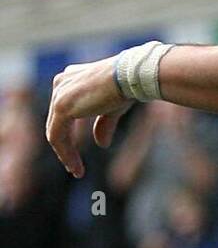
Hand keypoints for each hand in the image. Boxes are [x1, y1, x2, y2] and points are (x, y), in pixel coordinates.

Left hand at [46, 58, 133, 176]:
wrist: (131, 76)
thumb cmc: (126, 87)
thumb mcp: (113, 109)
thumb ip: (103, 125)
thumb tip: (102, 144)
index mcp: (71, 79)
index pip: (64, 112)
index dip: (69, 134)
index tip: (76, 153)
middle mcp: (61, 83)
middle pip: (57, 123)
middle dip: (66, 147)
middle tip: (74, 167)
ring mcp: (59, 94)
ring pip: (55, 132)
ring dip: (66, 154)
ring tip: (76, 171)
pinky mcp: (61, 106)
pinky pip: (57, 136)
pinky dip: (65, 153)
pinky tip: (75, 166)